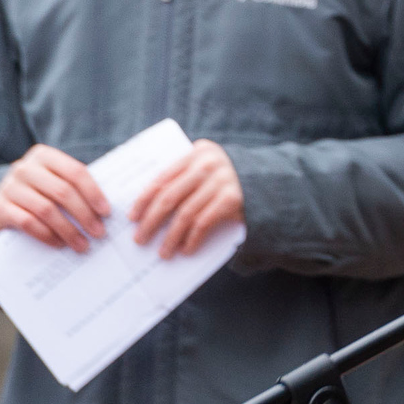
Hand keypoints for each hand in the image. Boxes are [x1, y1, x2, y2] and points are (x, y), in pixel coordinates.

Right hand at [0, 145, 111, 252]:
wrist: (3, 201)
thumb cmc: (40, 190)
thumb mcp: (55, 179)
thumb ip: (75, 185)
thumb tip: (106, 209)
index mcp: (44, 155)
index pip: (75, 172)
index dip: (93, 193)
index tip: (106, 212)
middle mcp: (24, 168)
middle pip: (62, 192)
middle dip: (84, 215)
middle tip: (99, 232)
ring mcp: (9, 188)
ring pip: (46, 210)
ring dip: (68, 230)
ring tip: (82, 244)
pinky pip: (28, 223)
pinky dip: (47, 235)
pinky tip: (59, 244)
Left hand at [130, 140, 244, 258]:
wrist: (272, 183)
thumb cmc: (229, 180)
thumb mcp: (208, 169)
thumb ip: (185, 177)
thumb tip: (147, 207)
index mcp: (199, 152)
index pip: (162, 177)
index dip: (144, 199)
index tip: (132, 217)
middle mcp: (209, 163)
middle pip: (169, 196)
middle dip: (151, 221)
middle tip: (140, 239)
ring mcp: (222, 180)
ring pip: (184, 213)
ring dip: (170, 236)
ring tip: (162, 252)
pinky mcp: (233, 199)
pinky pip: (203, 223)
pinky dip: (192, 239)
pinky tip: (185, 250)